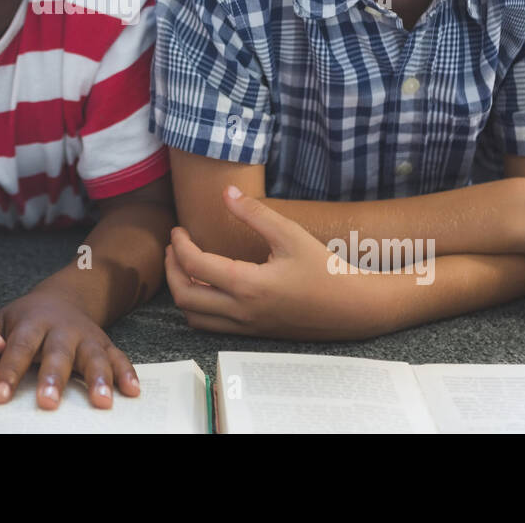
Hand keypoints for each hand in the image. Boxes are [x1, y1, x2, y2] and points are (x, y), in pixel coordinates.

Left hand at [0, 288, 139, 409]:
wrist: (63, 299)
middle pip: (58, 353)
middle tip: (47, 403)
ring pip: (93, 357)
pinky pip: (119, 358)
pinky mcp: (105, 345)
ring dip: (98, 379)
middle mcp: (62, 328)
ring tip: (100, 402)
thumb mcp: (3, 321)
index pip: (19, 347)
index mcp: (32, 322)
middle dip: (53, 378)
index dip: (9, 371)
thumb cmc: (26, 320)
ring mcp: (86, 337)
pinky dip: (127, 374)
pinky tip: (133, 392)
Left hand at [165, 185, 383, 340]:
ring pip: (194, 317)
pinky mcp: (253, 333)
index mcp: (248, 286)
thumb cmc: (325, 269)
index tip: (178, 230)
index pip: (194, 266)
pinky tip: (208, 285)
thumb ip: (255, 213)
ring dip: (182, 292)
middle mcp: (242, 311)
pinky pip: (212, 325)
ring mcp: (247, 326)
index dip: (179, 245)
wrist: (353, 308)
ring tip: (186, 267)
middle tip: (174, 247)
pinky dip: (199, 307)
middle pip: (184, 297)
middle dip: (171, 270)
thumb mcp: (290, 234)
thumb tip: (227, 192)